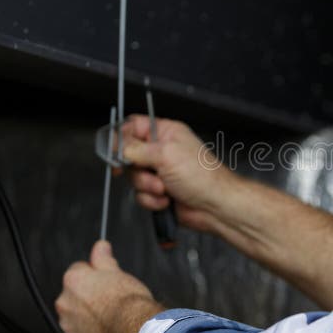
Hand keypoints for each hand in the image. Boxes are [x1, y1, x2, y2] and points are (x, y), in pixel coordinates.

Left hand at [55, 241, 163, 332]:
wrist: (134, 332)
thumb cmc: (128, 302)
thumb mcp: (118, 272)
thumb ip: (103, 259)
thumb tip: (100, 246)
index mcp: (74, 280)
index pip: (78, 269)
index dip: (95, 274)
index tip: (106, 279)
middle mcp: (65, 302)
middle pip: (74, 294)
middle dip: (88, 295)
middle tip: (110, 298)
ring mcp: (69, 325)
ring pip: (76, 315)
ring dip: (87, 315)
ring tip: (110, 317)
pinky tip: (107, 331)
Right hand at [119, 115, 233, 231]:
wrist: (214, 206)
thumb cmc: (202, 176)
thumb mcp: (166, 154)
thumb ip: (136, 149)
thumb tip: (119, 148)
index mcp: (166, 132)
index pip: (133, 126)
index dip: (121, 137)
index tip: (118, 151)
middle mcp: (162, 150)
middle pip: (129, 155)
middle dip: (138, 169)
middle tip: (151, 172)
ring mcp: (160, 172)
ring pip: (134, 178)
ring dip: (147, 186)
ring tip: (164, 188)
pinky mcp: (159, 191)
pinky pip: (141, 195)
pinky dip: (151, 200)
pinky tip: (167, 199)